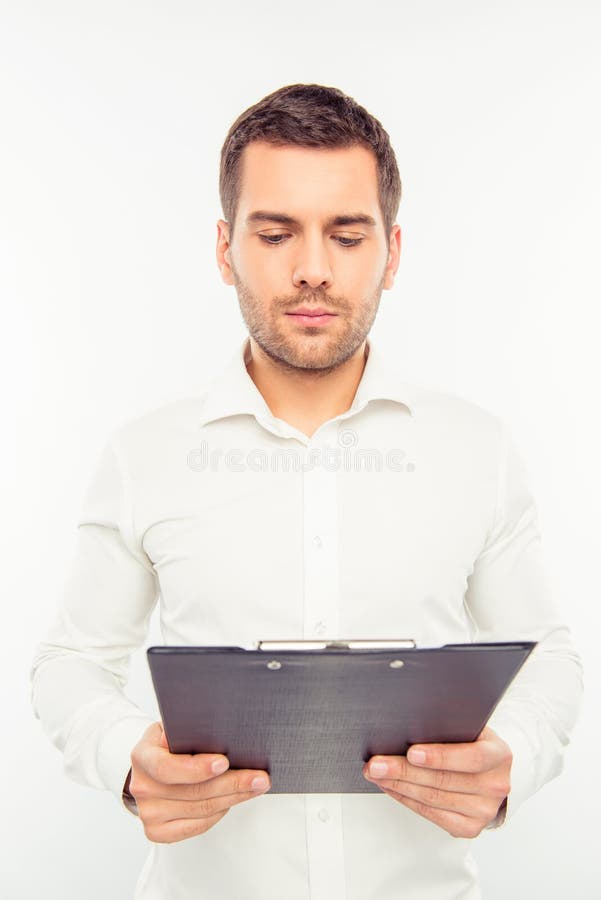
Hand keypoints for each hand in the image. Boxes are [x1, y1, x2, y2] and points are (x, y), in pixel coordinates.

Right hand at [128, 722, 270, 843]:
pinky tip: (234, 800)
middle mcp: (142, 787)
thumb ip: (185, 728)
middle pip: (194, 791)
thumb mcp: (171, 728)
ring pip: (201, 809)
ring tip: (256, 787)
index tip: (224, 762)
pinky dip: (219, 813)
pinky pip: (197, 826)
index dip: (197, 768)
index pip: (167, 767)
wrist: (148, 770)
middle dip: (232, 783)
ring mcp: (149, 813)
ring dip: (234, 798)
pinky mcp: (157, 832)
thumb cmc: (166, 745)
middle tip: (259, 777)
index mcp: (142, 757)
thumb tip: (210, 729)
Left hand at [362, 725, 510, 837]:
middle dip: (404, 771)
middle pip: (444, 780)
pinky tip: (391, 788)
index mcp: (499, 755)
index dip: (440, 756)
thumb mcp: (470, 729)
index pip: (471, 757)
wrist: (489, 773)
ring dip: (399, 786)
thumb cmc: (472, 744)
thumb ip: (450, 725)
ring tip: (377, 774)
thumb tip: (410, 720)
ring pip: (433, 799)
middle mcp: (496, 785)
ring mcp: (484, 810)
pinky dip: (407, 800)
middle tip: (377, 764)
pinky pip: (432, 815)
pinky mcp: (470, 828)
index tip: (411, 752)